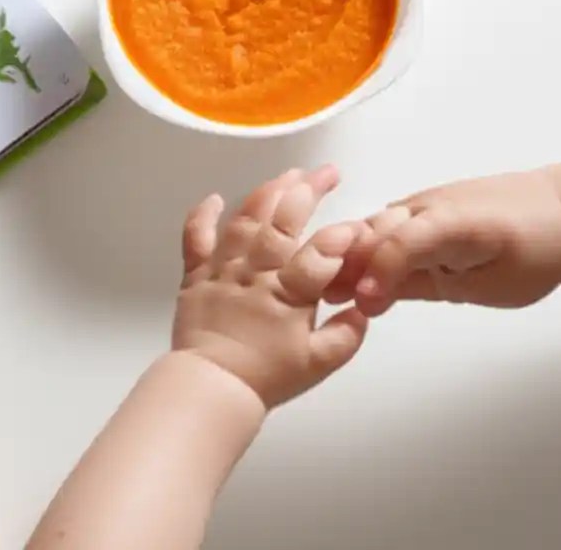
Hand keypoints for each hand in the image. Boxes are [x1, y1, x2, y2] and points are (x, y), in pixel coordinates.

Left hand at [175, 166, 368, 407]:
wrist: (212, 387)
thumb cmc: (267, 377)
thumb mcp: (320, 363)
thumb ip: (347, 334)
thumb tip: (364, 306)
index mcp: (288, 296)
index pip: (321, 256)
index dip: (342, 237)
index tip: (357, 223)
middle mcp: (255, 275)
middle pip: (282, 224)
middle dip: (308, 192)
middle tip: (327, 173)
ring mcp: (223, 271)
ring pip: (245, 222)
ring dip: (267, 194)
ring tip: (289, 174)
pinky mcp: (196, 275)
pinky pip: (196, 238)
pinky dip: (203, 215)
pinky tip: (215, 197)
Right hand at [323, 168, 560, 315]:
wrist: (558, 213)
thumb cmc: (533, 249)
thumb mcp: (487, 284)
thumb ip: (425, 285)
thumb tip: (373, 299)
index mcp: (454, 222)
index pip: (402, 241)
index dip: (377, 271)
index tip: (360, 301)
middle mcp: (429, 205)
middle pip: (375, 230)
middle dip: (346, 264)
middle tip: (323, 299)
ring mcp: (419, 202)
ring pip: (371, 225)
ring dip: (346, 256)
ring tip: (325, 288)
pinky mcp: (415, 207)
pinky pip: (379, 223)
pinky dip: (360, 246)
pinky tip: (345, 271)